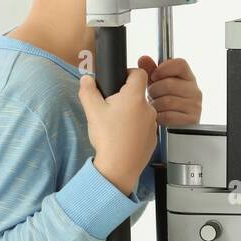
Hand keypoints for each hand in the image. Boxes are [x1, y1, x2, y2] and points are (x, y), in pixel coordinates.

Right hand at [78, 67, 157, 195]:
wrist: (119, 167)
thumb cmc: (108, 139)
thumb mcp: (92, 111)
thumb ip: (88, 91)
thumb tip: (86, 79)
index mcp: (134, 97)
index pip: (139, 74)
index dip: (129, 73)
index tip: (120, 80)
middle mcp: (148, 108)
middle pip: (138, 94)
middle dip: (124, 97)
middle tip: (110, 108)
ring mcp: (153, 123)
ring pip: (141, 111)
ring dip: (130, 113)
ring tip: (115, 125)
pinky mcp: (153, 137)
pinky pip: (144, 126)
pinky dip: (134, 128)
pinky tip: (122, 136)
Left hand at [137, 55, 201, 125]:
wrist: (176, 124)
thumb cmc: (166, 101)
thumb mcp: (157, 83)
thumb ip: (150, 70)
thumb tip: (143, 59)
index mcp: (188, 77)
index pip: (180, 64)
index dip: (164, 68)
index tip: (154, 75)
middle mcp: (194, 90)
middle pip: (169, 84)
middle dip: (154, 90)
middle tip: (152, 95)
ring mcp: (195, 105)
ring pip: (167, 101)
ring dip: (155, 105)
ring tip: (155, 106)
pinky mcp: (191, 119)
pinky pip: (169, 116)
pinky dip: (159, 117)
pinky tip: (159, 116)